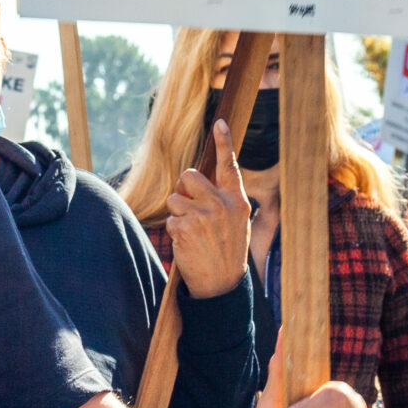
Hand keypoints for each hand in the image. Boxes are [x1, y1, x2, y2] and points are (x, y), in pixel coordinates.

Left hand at [165, 119, 251, 298]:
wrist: (222, 285)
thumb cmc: (228, 250)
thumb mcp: (237, 222)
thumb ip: (224, 199)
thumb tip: (200, 179)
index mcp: (237, 201)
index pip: (230, 167)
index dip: (224, 143)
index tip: (220, 122)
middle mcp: (221, 204)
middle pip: (189, 175)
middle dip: (184, 188)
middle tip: (192, 207)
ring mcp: (202, 216)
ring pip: (175, 197)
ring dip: (178, 212)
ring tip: (193, 231)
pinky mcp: (184, 228)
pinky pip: (170, 218)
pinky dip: (174, 229)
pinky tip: (188, 243)